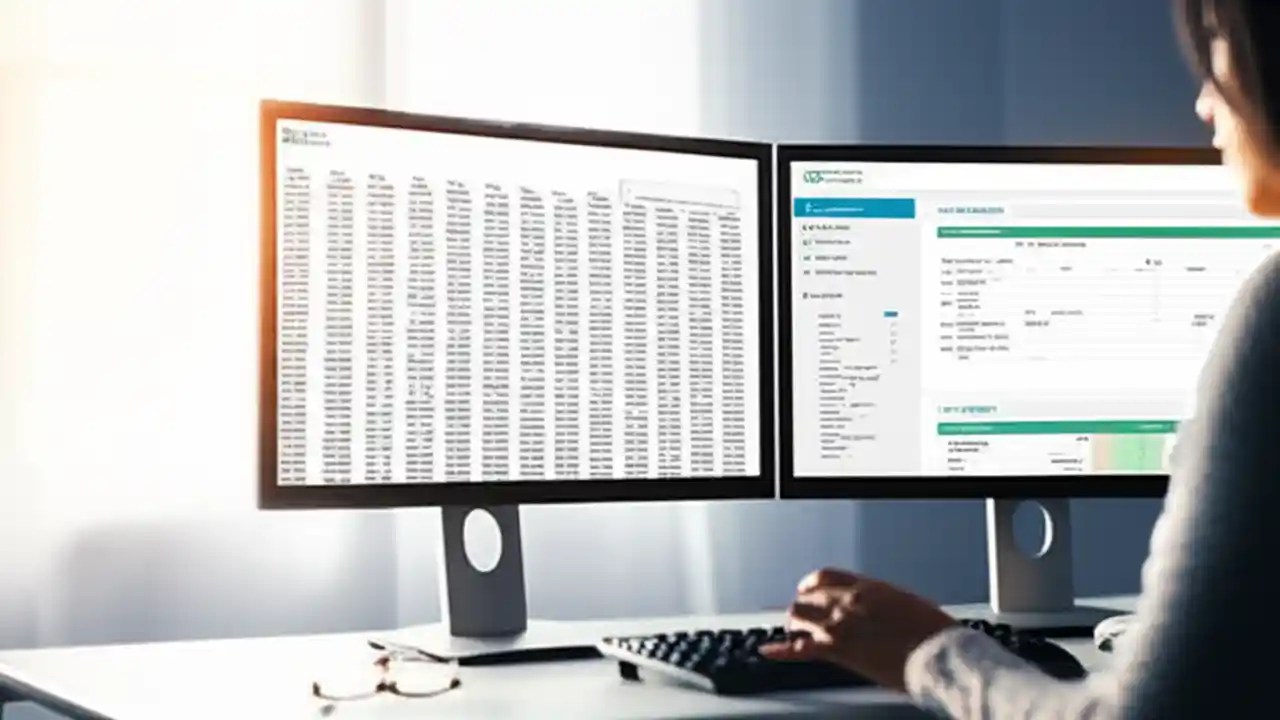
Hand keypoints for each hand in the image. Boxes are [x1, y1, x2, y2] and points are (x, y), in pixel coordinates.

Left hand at [759, 568, 956, 691]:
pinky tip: (768, 651)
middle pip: (807, 597)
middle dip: (803, 608)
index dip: (811, 584)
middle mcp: (848, 601)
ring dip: (796, 626)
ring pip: (798, 617)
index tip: (806, 590)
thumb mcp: (905, 602)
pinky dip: (781, 650)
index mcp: (866, 586)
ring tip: (797, 635)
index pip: (824, 577)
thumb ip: (880, 601)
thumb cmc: (931, 632)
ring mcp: (839, 625)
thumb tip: (874, 608)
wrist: (938, 653)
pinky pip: (799, 648)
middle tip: (803, 619)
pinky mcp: (837, 650)